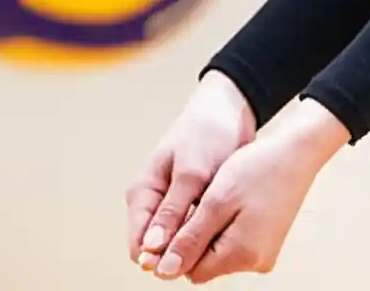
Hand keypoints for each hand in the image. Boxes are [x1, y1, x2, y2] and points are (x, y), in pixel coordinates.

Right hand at [125, 71, 256, 265]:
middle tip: (211, 245)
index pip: (140, 246)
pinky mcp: (194, 203)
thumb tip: (151, 248)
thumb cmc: (207, 134)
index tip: (187, 261)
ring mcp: (174, 203)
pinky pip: (196, 230)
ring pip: (179, 241)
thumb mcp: (192, 172)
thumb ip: (173, 211)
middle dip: (181, 253)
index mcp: (143, 193)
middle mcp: (154, 202)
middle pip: (159, 248)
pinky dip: (209, 232)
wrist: (230, 109)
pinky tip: (227, 229)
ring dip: (197, 243)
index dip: (159, 261)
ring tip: (221, 234)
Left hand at [152, 99, 350, 283]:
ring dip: (208, 231)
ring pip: (217, 253)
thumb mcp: (216, 201)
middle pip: (204, 264)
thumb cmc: (259, 169)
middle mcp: (255, 262)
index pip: (190, 270)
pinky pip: (233, 244)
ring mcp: (263, 254)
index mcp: (242, 255)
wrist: (296, 152)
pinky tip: (228, 202)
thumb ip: (190, 239)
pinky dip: (223, 226)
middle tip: (199, 201)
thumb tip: (166, 271)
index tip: (176, 217)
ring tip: (217, 198)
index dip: (175, 247)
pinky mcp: (266, 243)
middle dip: (194, 237)